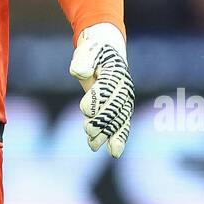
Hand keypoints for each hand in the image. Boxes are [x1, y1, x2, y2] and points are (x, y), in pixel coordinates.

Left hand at [69, 22, 134, 157]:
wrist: (107, 54)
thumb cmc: (94, 52)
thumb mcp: (87, 51)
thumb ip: (83, 60)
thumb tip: (79, 73)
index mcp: (115, 71)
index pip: (106, 87)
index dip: (96, 99)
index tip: (85, 110)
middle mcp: (123, 88)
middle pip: (114, 108)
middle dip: (101, 120)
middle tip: (88, 130)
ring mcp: (124, 100)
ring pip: (118, 120)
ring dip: (106, 133)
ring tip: (93, 144)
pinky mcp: (121, 110)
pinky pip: (122, 126)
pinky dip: (119, 139)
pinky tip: (113, 152)